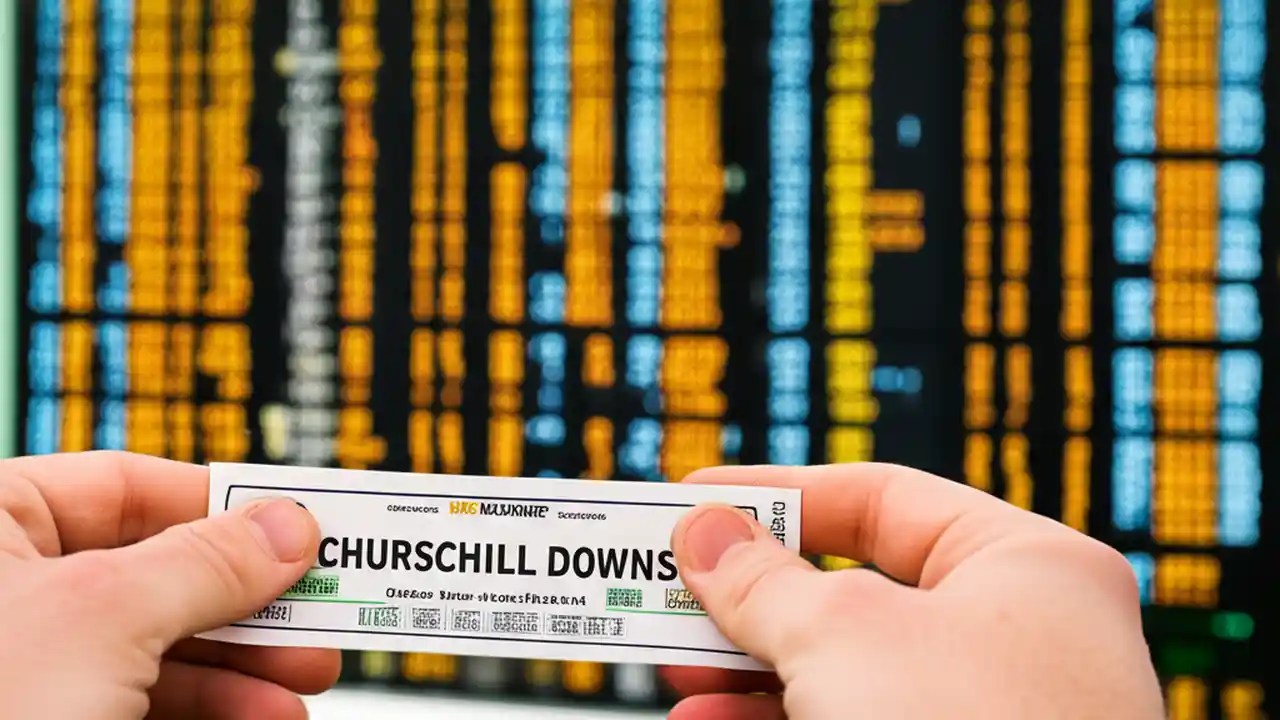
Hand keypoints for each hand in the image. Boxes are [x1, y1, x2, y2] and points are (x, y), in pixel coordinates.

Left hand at [0, 451, 339, 718]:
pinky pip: (152, 701)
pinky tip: (262, 716)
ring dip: (248, 664)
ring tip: (303, 677)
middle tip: (319, 607)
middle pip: (163, 569)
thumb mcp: (103, 617)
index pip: (126, 486)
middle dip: (251, 599)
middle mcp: (9, 594)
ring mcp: (32, 667)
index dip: (221, 504)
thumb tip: (283, 524)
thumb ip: (206, 561)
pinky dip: (216, 708)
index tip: (296, 526)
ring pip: (166, 644)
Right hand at [662, 464, 1164, 718]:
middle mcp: (1019, 637)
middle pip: (852, 588)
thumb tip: (707, 533)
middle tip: (673, 591)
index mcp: (1026, 568)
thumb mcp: (843, 637)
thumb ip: (763, 579)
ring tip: (679, 671)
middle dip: (750, 596)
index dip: (779, 495)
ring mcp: (991, 711)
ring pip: (845, 668)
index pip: (881, 497)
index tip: (698, 503)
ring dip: (749, 669)